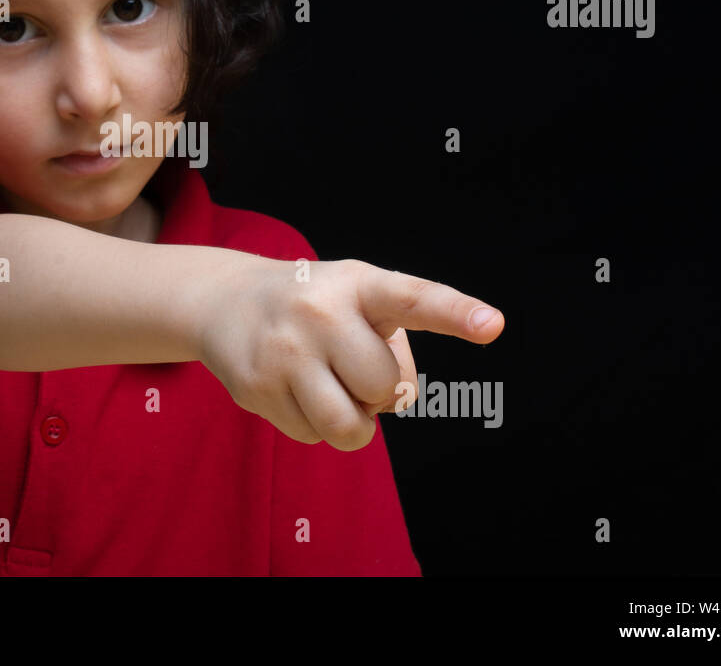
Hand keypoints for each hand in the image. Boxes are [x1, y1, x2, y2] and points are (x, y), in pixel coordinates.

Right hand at [195, 258, 502, 449]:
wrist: (226, 301)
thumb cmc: (318, 306)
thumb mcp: (357, 298)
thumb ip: (390, 340)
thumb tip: (391, 400)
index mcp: (359, 284)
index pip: (414, 298)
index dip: (456, 313)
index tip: (494, 325)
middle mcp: (320, 312)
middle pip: (384, 387)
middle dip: (377, 392)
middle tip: (351, 367)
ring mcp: (284, 351)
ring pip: (348, 426)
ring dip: (351, 422)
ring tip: (329, 389)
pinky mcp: (257, 387)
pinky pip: (311, 435)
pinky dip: (311, 422)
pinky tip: (292, 388)